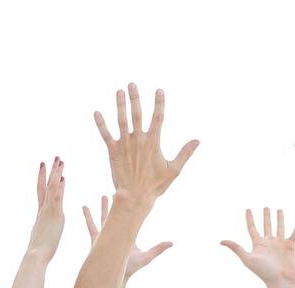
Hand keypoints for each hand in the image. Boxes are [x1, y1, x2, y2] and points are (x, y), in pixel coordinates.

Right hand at [29, 158, 65, 258]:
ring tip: (60, 161)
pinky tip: (63, 178)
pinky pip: (57, 199)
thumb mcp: (41, 238)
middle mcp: (43, 210)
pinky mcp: (55, 217)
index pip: (41, 192)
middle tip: (54, 158)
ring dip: (56, 174)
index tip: (44, 167)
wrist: (36, 255)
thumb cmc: (38, 252)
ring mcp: (48, 212)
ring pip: (52, 189)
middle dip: (50, 171)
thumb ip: (43, 231)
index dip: (43, 179)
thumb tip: (42, 231)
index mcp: (40, 214)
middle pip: (45, 186)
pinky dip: (59, 188)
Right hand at [84, 195, 171, 278]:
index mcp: (128, 235)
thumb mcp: (147, 257)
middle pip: (118, 214)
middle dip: (119, 203)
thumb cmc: (130, 269)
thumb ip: (158, 249)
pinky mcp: (96, 239)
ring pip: (104, 217)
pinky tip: (84, 206)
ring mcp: (106, 236)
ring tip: (103, 195)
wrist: (115, 276)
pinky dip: (88, 216)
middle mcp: (117, 234)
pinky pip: (91, 225)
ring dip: (104, 207)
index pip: (131, 218)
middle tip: (119, 190)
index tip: (134, 196)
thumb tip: (172, 242)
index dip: (132, 207)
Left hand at [94, 84, 198, 206]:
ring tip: (119, 91)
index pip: (158, 118)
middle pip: (137, 114)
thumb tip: (198, 140)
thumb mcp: (174, 170)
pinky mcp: (113, 152)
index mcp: (153, 142)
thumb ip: (185, 153)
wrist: (135, 197)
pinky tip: (96, 112)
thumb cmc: (155, 186)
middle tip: (132, 84)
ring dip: (119, 105)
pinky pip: (105, 135)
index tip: (159, 90)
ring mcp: (125, 145)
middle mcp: (138, 140)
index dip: (159, 103)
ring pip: (121, 120)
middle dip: (135, 98)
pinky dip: (101, 124)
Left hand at [221, 207, 294, 286]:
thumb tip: (221, 241)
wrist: (280, 281)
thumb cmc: (263, 272)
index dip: (249, 219)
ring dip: (279, 218)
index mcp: (258, 245)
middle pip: (266, 226)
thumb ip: (236, 248)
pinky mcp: (291, 246)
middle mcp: (269, 243)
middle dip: (266, 217)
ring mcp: (280, 244)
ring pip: (280, 227)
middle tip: (265, 207)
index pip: (252, 228)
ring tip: (279, 209)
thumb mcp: (248, 258)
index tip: (248, 209)